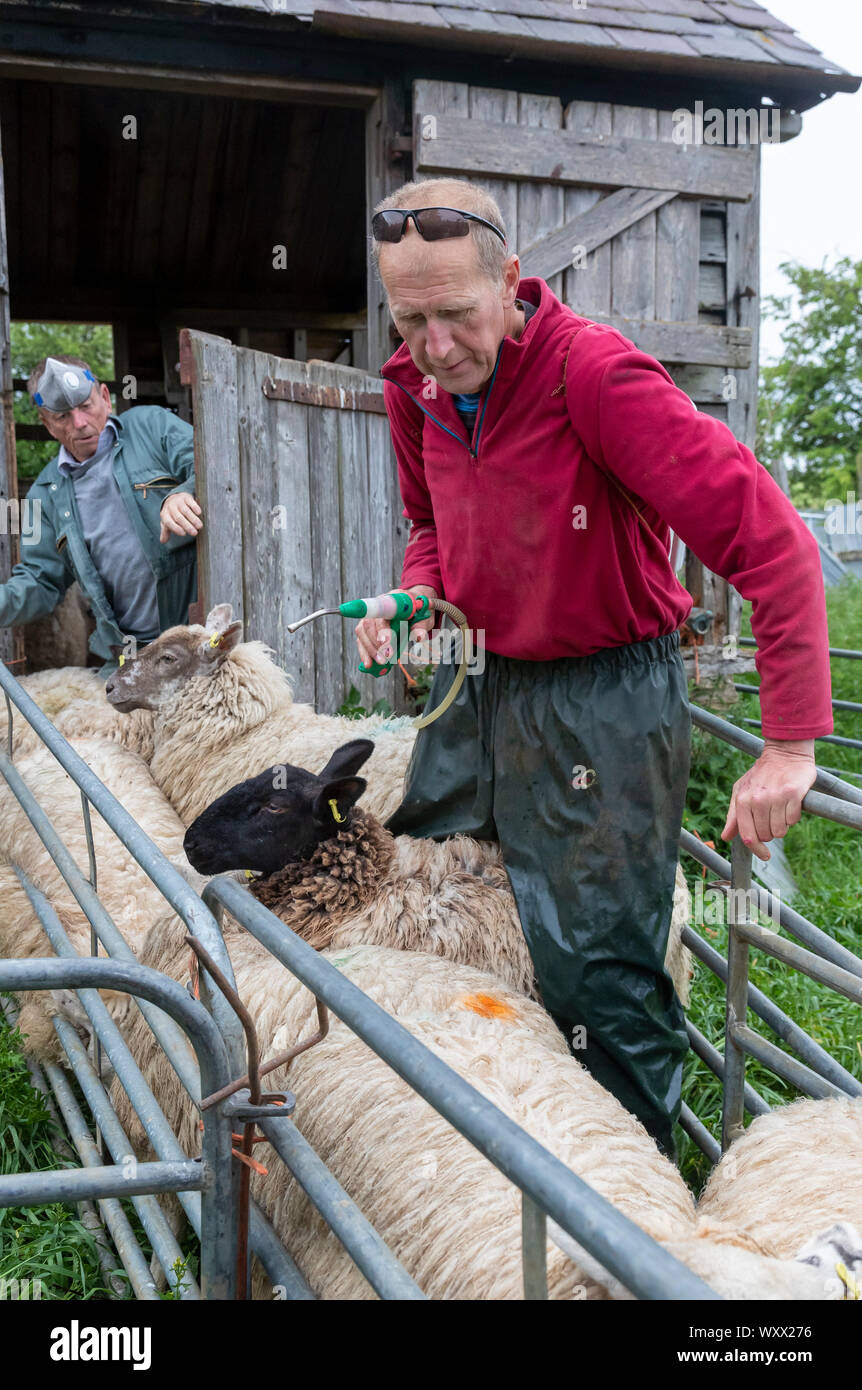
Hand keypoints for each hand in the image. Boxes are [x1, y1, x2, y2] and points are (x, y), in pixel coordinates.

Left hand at [160, 492, 202, 542]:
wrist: (174, 498)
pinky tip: (199, 513)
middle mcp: (170, 507)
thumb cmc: (171, 514)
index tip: (184, 534)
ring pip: (185, 511)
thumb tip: (163, 541)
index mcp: (164, 514)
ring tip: (200, 526)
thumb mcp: (166, 522)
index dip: (176, 528)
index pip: (168, 522)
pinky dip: (195, 507)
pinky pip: (190, 502)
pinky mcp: (186, 497)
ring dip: (193, 519)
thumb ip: (165, 532)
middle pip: (178, 518)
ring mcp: (178, 501)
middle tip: (195, 533)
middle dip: (187, 526)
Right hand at [355, 584, 436, 669]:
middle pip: (369, 624)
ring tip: (381, 663)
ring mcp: (371, 616)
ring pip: (362, 632)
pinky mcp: (367, 627)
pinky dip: (364, 652)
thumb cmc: (420, 610)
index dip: (382, 627)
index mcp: (393, 599)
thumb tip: (419, 637)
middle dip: (376, 643)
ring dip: (370, 650)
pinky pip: (361, 639)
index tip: (385, 643)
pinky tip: (369, 664)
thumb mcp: (426, 616)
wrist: (415, 605)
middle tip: (386, 658)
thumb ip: (422, 626)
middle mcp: (378, 605)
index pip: (383, 611)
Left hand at [721, 739, 815, 860]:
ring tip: (780, 808)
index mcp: (742, 800)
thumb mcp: (741, 791)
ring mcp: (776, 797)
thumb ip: (734, 815)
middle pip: (766, 836)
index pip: (748, 836)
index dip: (756, 850)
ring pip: (781, 830)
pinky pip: (793, 819)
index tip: (765, 855)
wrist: (784, 753)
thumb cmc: (761, 774)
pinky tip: (790, 803)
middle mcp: (758, 799)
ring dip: (782, 824)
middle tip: (772, 816)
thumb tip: (726, 837)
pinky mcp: (793, 793)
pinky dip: (793, 816)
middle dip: (771, 831)